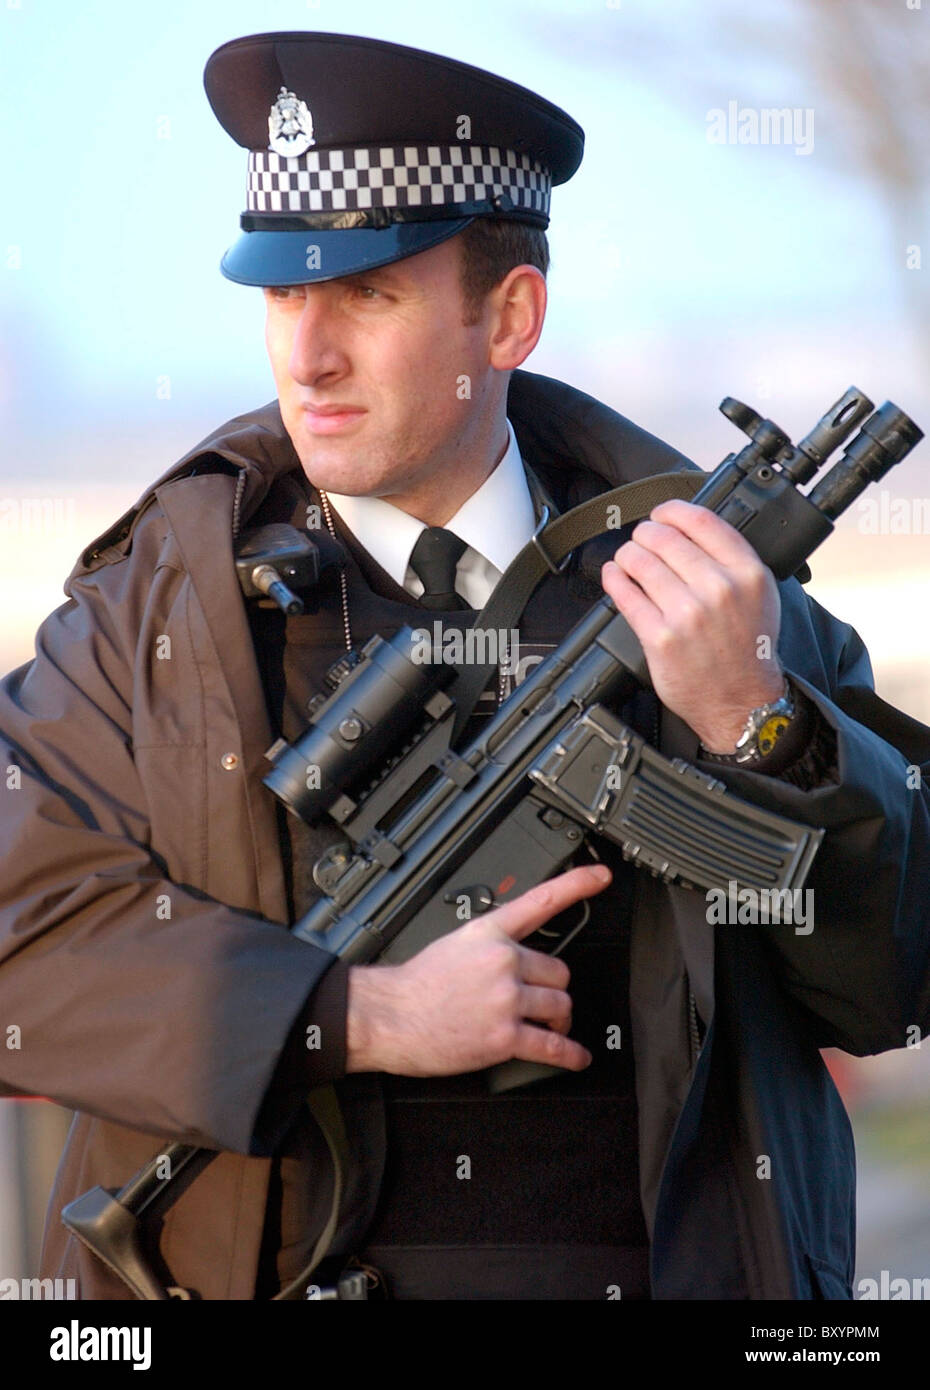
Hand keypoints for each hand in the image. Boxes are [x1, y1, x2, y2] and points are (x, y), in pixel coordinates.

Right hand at [345, 862, 611, 1076]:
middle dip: (552, 989)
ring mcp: (506, 998)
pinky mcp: (505, 1036)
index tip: (601, 875)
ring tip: (548, 1027)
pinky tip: (574, 1056)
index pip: (541, 899)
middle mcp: (503, 960)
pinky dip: (568, 1054)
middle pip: (559, 970)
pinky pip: (551, 1046)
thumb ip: (489, 946)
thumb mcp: (454, 944)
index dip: (577, 884)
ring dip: (557, 1020)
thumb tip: (517, 958)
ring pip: (559, 1006)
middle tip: (543, 1000)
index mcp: (489, 933)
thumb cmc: (414, 986)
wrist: (388, 1016)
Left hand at [601, 499, 783, 750]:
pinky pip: (625, 594)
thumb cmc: (749, 649)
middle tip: (641, 539)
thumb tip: (689, 529)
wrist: (741, 700)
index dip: (672, 511)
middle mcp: (719, 590)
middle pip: (664, 538)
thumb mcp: (760, 595)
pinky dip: (614, 578)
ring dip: (627, 555)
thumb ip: (733, 560)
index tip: (661, 513)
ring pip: (640, 562)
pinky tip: (614, 575)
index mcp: (747, 573)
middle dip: (645, 534)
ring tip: (627, 559)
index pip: (701, 521)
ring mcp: (687, 614)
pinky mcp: (659, 637)